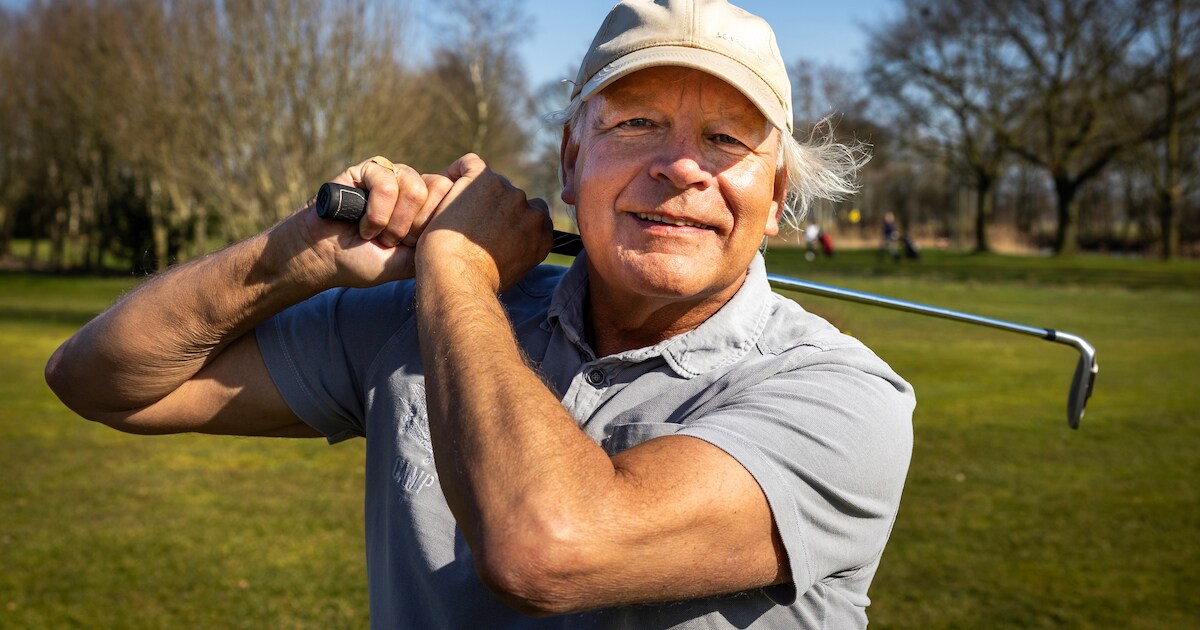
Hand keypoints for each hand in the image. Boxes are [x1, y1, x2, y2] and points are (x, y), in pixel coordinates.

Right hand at [293, 156, 452, 287]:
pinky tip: (363, 225)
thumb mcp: (409, 260)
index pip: (453, 198)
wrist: (324, 257)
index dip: (433, 226)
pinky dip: (375, 213)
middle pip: (439, 189)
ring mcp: (391, 175)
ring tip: (377, 234)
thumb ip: (435, 242)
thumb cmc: (365, 261)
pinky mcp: (368, 169)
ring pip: (414, 187)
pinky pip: (385, 183)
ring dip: (393, 222)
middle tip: (394, 242)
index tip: (411, 246)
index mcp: (427, 205)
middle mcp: (412, 186)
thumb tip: (463, 228)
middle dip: (415, 226)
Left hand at [417, 154, 552, 292]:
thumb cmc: (476, 284)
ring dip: (473, 196)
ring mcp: (509, 192)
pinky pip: (470, 164)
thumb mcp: (512, 272)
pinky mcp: (482, 179)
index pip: (533, 213)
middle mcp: (531, 210)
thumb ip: (519, 249)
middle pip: (511, 198)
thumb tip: (509, 244)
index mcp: (542, 232)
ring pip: (489, 184)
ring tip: (451, 218)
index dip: (510, 220)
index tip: (490, 231)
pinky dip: (456, 172)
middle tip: (466, 227)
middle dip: (492, 208)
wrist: (457, 278)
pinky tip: (446, 187)